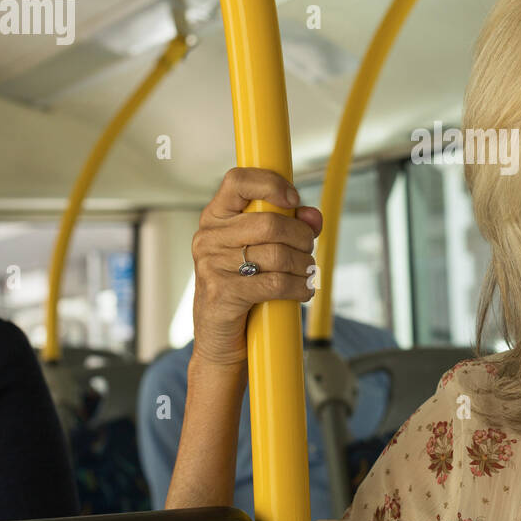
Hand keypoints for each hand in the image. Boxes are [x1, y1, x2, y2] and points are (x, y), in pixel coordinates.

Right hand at [191, 167, 322, 364]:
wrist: (220, 339)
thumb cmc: (244, 289)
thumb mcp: (264, 251)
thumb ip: (290, 227)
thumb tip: (313, 216)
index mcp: (215, 218)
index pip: (237, 181)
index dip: (271, 183)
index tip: (293, 199)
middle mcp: (208, 238)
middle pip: (270, 222)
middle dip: (301, 237)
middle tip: (308, 250)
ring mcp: (212, 266)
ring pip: (278, 255)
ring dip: (304, 266)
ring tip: (306, 273)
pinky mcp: (223, 294)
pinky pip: (275, 283)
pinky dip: (299, 287)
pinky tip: (303, 291)